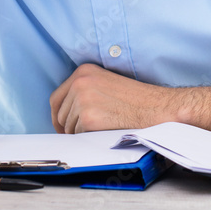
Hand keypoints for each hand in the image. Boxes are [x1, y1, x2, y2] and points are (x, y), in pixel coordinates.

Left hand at [50, 64, 177, 133]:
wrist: (155, 107)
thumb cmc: (135, 98)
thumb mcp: (105, 82)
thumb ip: (84, 89)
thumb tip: (66, 110)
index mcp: (83, 71)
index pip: (56, 97)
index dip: (57, 114)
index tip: (61, 125)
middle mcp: (80, 82)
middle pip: (60, 114)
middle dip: (68, 126)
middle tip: (81, 132)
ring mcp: (83, 100)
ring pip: (68, 127)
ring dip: (80, 132)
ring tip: (101, 127)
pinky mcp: (88, 118)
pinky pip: (79, 135)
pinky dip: (89, 137)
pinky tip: (104, 131)